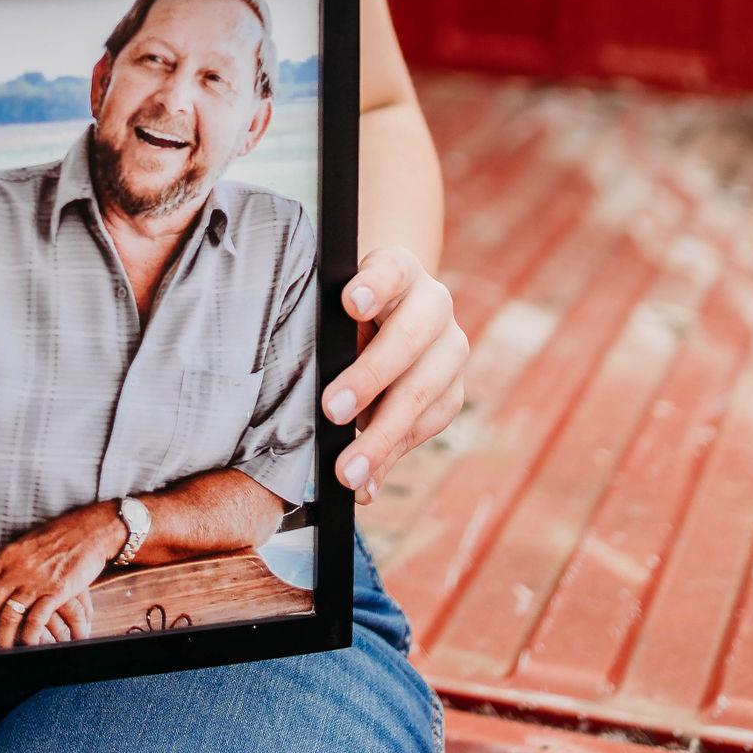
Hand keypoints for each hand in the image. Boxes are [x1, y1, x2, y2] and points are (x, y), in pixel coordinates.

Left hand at [0, 502, 123, 649]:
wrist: (90, 530)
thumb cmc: (59, 537)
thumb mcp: (26, 544)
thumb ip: (9, 563)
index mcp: (7, 556)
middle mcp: (17, 569)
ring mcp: (36, 580)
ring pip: (9, 616)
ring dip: (3, 638)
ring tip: (2, 649)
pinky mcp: (56, 590)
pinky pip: (36, 619)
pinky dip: (30, 636)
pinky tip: (29, 644)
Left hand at [323, 246, 467, 504]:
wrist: (389, 318)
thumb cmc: (347, 314)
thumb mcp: (336, 308)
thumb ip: (326, 331)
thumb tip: (298, 377)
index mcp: (400, 270)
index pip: (391, 269)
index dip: (373, 286)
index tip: (349, 302)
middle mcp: (434, 304)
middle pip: (408, 340)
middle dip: (369, 378)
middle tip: (332, 409)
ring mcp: (451, 349)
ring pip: (422, 393)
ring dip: (382, 435)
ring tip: (348, 469)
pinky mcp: (453, 392)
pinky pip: (425, 429)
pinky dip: (391, 458)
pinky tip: (366, 482)